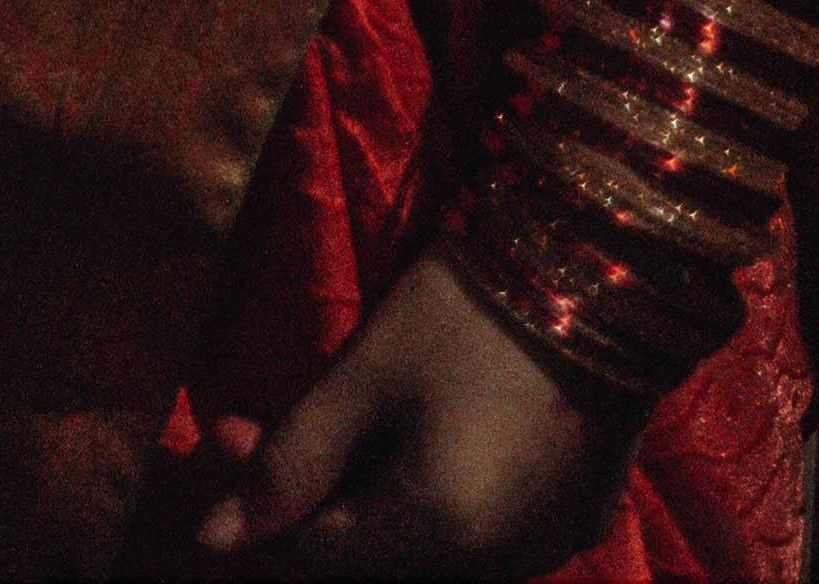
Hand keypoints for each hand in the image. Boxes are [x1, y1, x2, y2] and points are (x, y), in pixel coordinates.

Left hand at [197, 260, 635, 574]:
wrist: (605, 266)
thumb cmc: (471, 310)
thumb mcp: (368, 373)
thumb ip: (293, 460)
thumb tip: (213, 540)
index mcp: (439, 534)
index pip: (318, 550)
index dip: (266, 494)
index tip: (228, 425)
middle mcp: (497, 566)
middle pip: (376, 555)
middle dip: (322, 492)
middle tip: (287, 417)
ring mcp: (546, 548)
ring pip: (432, 550)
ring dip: (382, 499)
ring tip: (365, 417)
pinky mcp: (580, 520)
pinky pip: (490, 536)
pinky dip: (446, 500)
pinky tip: (436, 431)